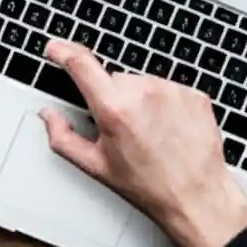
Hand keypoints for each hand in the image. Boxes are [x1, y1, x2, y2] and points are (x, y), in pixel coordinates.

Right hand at [40, 40, 246, 246]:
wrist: (196, 197)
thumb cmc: (149, 186)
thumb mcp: (96, 167)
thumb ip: (63, 138)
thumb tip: (49, 116)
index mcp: (114, 109)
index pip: (81, 64)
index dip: (63, 52)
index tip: (56, 49)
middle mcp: (143, 92)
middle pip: (114, 79)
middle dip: (111, 98)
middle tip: (122, 131)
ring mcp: (172, 90)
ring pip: (142, 84)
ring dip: (139, 102)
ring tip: (150, 134)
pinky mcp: (194, 94)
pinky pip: (168, 90)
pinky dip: (164, 105)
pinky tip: (168, 130)